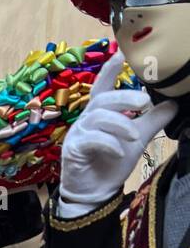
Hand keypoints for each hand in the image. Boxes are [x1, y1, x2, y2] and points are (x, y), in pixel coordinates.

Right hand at [58, 52, 176, 215]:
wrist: (95, 192)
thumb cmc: (111, 163)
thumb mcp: (137, 138)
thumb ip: (152, 121)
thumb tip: (173, 104)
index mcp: (100, 113)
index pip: (103, 87)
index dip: (109, 70)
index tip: (120, 54)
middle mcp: (87, 120)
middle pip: (102, 100)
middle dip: (124, 98)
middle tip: (144, 103)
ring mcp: (78, 134)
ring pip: (98, 118)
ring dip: (120, 124)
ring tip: (134, 136)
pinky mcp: (74, 149)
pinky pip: (92, 140)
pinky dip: (109, 143)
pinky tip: (120, 151)